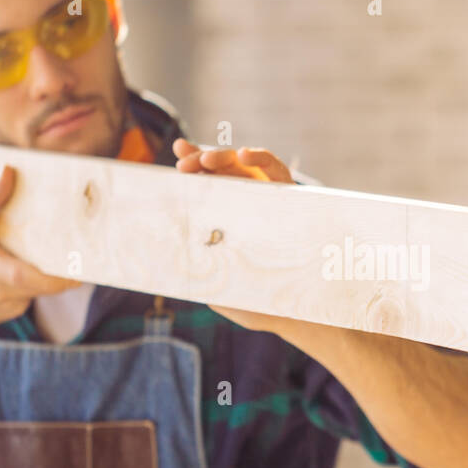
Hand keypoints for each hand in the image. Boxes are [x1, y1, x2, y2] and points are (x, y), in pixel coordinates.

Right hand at [0, 164, 81, 338]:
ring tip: (64, 249)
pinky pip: (35, 293)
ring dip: (52, 271)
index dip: (53, 276)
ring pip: (42, 288)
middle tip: (86, 248)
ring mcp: (7, 307)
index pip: (22, 275)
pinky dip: (39, 279)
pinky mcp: (14, 312)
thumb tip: (9, 171)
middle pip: (42, 283)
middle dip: (65, 269)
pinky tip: (35, 264)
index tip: (77, 270)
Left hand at [173, 139, 294, 333]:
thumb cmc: (253, 299)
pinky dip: (262, 157)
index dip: (192, 167)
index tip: (177, 160)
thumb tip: (176, 250)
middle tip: (184, 165)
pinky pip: (277, 170)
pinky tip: (245, 154)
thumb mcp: (217, 281)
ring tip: (205, 160)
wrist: (291, 313)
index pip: (207, 185)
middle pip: (222, 170)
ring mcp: (269, 197)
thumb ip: (200, 265)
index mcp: (227, 215)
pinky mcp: (291, 197)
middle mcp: (248, 202)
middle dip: (200, 161)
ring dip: (224, 156)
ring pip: (245, 164)